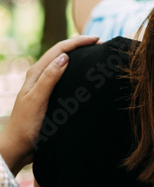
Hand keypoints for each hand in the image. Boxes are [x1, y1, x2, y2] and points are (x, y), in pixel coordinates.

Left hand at [1, 36, 98, 172]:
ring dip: (80, 57)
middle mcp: (40, 75)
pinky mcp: (50, 94)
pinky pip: (65, 77)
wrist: (18, 146)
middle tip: (101, 45)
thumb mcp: (36, 100)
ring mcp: (45, 85)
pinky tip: (87, 75)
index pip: (59, 49)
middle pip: (62, 53)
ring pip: (64, 64)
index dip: (78, 42)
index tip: (97, 40)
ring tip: (97, 56)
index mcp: (36, 73)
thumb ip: (49, 78)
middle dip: (81, 46)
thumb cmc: (25, 124)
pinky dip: (77, 71)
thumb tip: (65, 57)